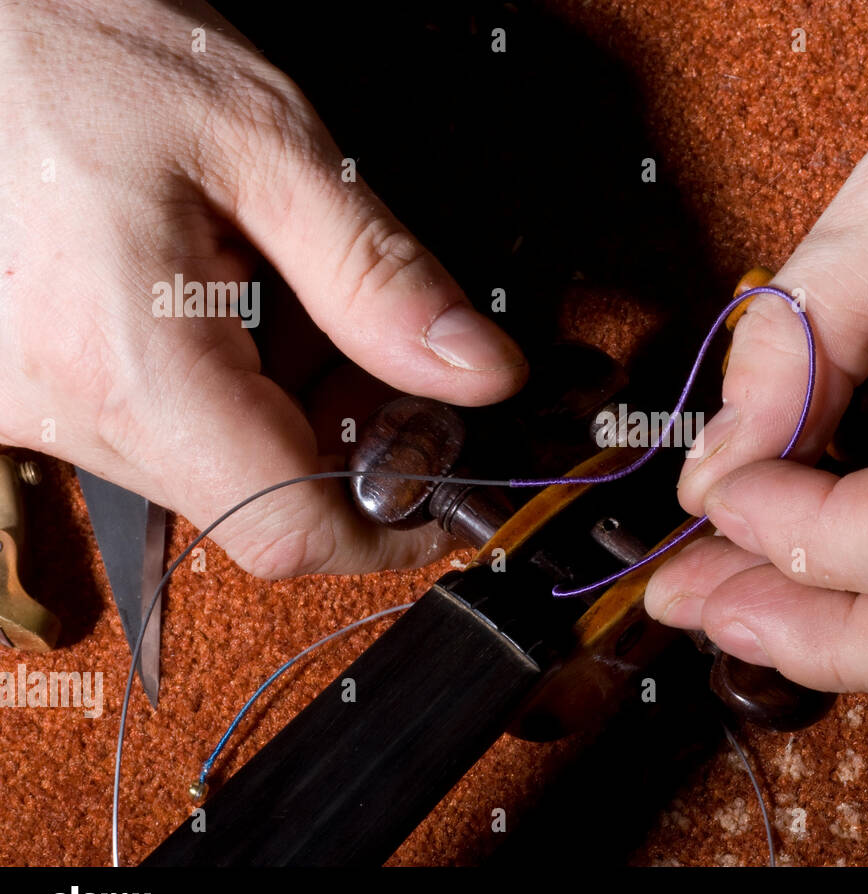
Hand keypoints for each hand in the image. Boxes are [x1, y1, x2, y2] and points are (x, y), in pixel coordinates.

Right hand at [0, 0, 526, 576]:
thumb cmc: (76, 44)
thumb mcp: (266, 143)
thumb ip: (379, 275)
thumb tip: (479, 373)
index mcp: (130, 364)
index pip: (288, 529)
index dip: (392, 524)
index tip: (449, 480)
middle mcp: (61, 410)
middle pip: (259, 500)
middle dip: (350, 436)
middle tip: (380, 337)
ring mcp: (26, 406)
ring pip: (212, 464)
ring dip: (289, 400)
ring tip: (285, 281)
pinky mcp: (17, 387)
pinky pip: (154, 425)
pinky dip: (225, 379)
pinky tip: (227, 290)